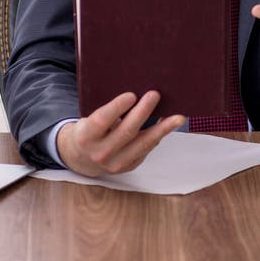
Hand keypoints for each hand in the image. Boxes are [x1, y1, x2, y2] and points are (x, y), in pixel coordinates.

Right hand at [56, 91, 185, 176]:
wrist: (82, 158)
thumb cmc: (89, 130)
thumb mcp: (88, 119)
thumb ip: (106, 111)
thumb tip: (135, 94)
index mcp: (86, 136)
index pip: (102, 120)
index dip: (117, 107)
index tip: (131, 94)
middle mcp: (100, 153)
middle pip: (126, 131)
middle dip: (143, 112)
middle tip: (155, 94)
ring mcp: (115, 163)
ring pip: (142, 144)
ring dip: (162, 129)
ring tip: (178, 117)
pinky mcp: (128, 166)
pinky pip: (146, 149)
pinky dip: (158, 136)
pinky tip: (168, 125)